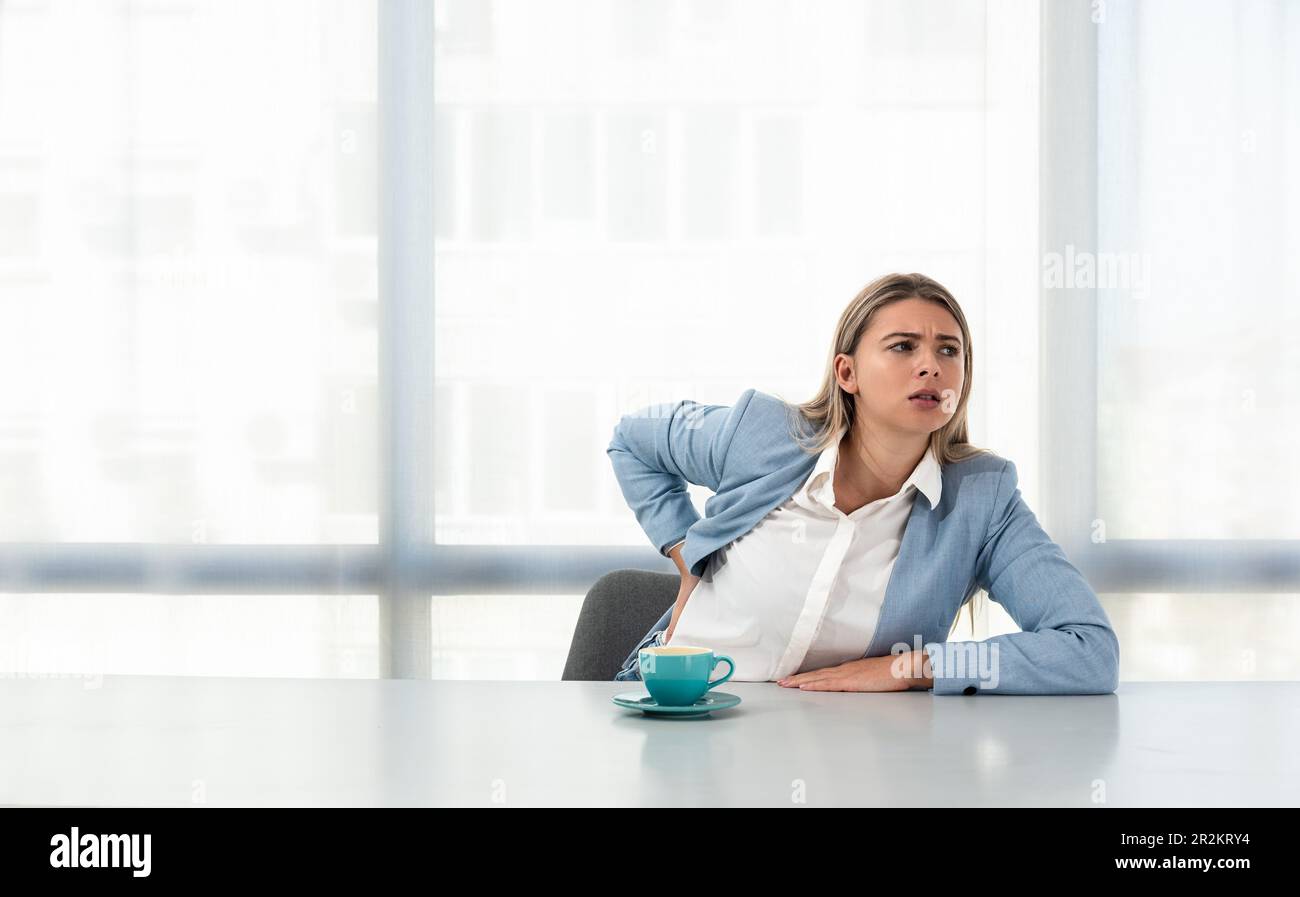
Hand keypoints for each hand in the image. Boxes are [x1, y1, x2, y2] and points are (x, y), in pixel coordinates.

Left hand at [775, 651, 931, 691]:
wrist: (902, 667)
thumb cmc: (892, 672)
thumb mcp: (872, 676)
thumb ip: (861, 679)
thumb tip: (854, 684)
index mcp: (848, 669)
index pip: (823, 673)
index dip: (807, 677)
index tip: (792, 680)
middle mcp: (844, 670)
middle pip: (816, 675)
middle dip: (796, 679)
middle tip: (780, 683)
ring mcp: (846, 675)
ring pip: (818, 679)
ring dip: (800, 682)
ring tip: (784, 685)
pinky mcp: (851, 682)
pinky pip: (829, 685)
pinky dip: (814, 685)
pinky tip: (804, 688)